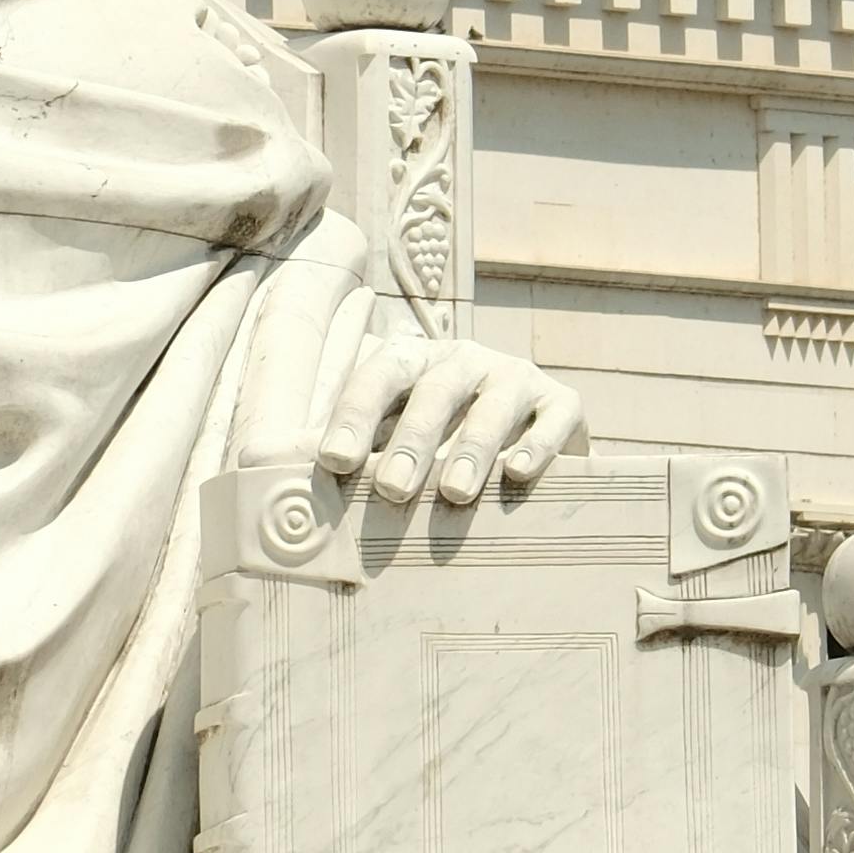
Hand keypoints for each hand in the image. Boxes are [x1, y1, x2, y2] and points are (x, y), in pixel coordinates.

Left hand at [315, 311, 583, 510]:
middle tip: (394, 490)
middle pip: (435, 391)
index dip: (355, 416)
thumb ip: (357, 455)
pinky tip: (519, 473)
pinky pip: (554, 417)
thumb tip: (290, 483)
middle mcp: (466, 360)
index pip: (378, 377)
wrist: (532, 442)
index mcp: (415, 362)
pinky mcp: (563, 402)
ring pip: (494, 406)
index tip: (334, 462)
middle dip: (412, 441)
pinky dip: (537, 444)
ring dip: (472, 449)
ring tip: (454, 492)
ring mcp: (517, 377)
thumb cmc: (441, 451)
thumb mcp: (397, 442)